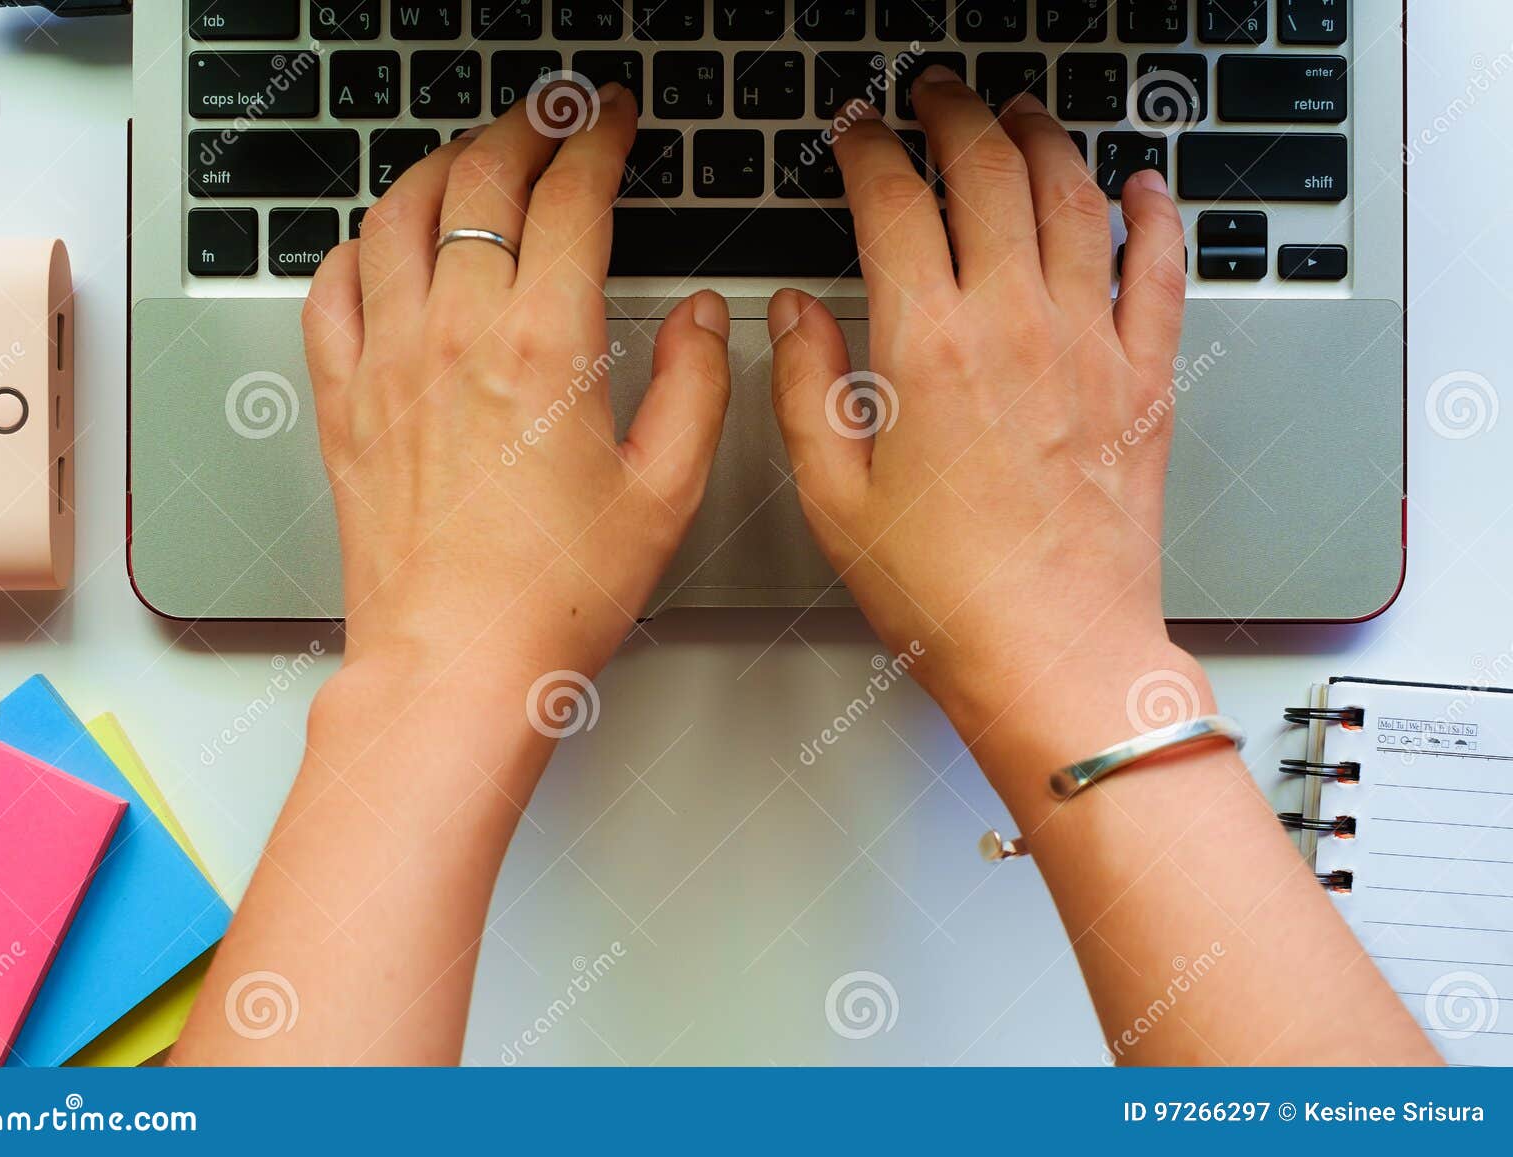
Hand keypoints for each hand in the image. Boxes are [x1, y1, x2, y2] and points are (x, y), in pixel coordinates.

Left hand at [302, 86, 730, 709]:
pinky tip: (383, 244)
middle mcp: (456, 335)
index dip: (597, 140)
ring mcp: (388, 362)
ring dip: (439, 166)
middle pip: (478, 179)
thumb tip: (701, 317)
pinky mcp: (345, 401)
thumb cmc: (557, 595)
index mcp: (546, 347)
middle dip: (522, 129)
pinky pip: (331, 287)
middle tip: (552, 118)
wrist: (456, 664)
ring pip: (395, 214)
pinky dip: (358, 244)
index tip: (612, 122)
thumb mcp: (667, 491)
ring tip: (473, 156)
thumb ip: (697, 385)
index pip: (569, 196)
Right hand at [769, 73, 1197, 790]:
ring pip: (1074, 198)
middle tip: (933, 95)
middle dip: (953, 115)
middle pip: (989, 172)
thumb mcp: (835, 498)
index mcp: (927, 348)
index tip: (854, 133)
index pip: (893, 203)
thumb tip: (793, 313)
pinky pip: (1160, 270)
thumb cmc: (945, 593)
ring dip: (1044, 139)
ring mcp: (1090, 346)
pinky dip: (1152, 215)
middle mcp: (1015, 326)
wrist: (1055, 654)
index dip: (866, 150)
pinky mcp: (1144, 380)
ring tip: (1018, 114)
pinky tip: (1142, 186)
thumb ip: (805, 389)